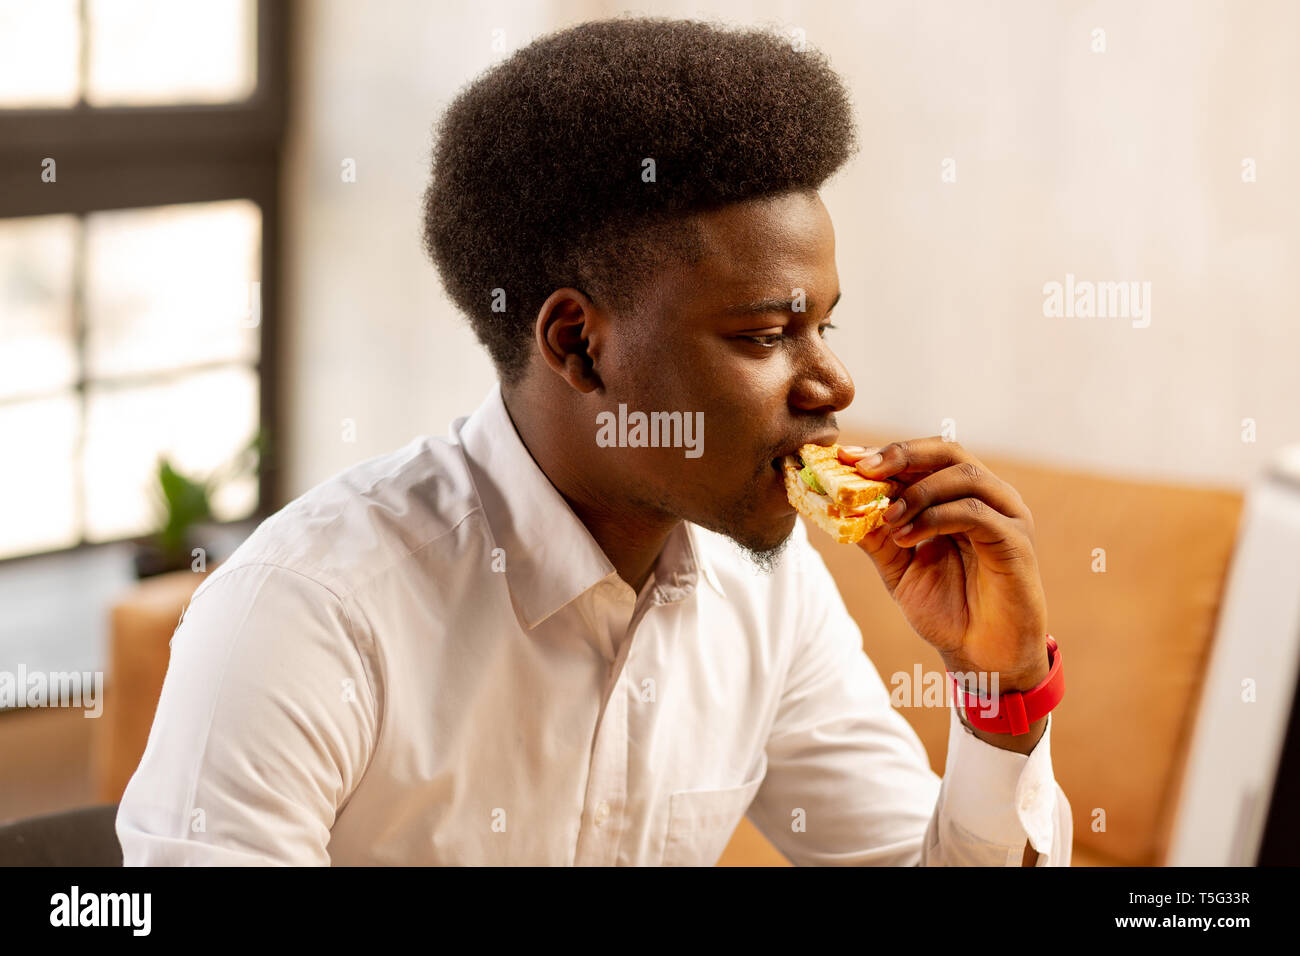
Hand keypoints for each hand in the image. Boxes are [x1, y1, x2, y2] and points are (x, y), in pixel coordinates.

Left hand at [838, 438, 1049, 689]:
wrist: (982, 657)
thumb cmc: (947, 608)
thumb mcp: (898, 566)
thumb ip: (874, 534)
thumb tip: (836, 505)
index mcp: (959, 497)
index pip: (925, 457)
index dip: (885, 453)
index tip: (845, 457)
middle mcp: (987, 497)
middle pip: (947, 451)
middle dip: (901, 455)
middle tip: (863, 469)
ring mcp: (1006, 516)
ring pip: (963, 476)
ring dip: (917, 491)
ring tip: (886, 516)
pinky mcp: (1015, 541)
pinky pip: (975, 513)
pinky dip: (935, 518)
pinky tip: (907, 537)